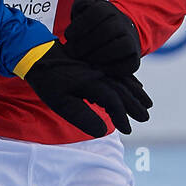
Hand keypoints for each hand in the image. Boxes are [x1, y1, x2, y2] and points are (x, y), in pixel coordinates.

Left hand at [21, 42, 151, 136]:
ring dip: (135, 92)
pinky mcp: (95, 65)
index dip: (122, 117)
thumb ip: (83, 117)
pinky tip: (134, 85)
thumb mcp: (61, 103)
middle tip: (145, 118)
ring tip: (146, 103)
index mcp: (93, 83)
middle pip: (123, 91)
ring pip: (123, 81)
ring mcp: (98, 68)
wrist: (39, 55)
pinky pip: (117, 73)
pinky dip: (128, 80)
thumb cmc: (48, 81)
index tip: (128, 130)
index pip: (115, 102)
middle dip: (135, 105)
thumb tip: (103, 131)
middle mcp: (100, 74)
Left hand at [63, 0, 140, 74]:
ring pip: (121, 46)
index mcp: (109, 9)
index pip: (96, 13)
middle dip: (86, 43)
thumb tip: (77, 13)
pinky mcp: (135, 59)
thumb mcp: (87, 10)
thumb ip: (80, 6)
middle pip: (107, 30)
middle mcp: (123, 23)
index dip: (79, 25)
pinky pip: (127, 64)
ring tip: (84, 60)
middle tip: (72, 52)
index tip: (68, 36)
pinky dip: (110, 68)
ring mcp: (131, 40)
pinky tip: (96, 68)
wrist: (121, 33)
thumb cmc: (97, 24)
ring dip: (98, 55)